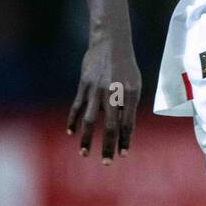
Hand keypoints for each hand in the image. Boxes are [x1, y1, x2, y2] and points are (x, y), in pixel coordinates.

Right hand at [67, 33, 141, 161]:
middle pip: (109, 126)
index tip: (123, 155)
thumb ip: (128, 107)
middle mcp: (113, 94)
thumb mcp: (135, 85)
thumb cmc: (126, 67)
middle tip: (106, 163)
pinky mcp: (84, 85)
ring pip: (90, 120)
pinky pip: (77, 106)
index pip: (127, 124)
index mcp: (130, 95)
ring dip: (86, 138)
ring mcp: (97, 89)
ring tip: (84, 153)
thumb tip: (123, 130)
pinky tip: (71, 133)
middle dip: (107, 146)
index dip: (125, 141)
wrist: (111, 43)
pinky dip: (73, 121)